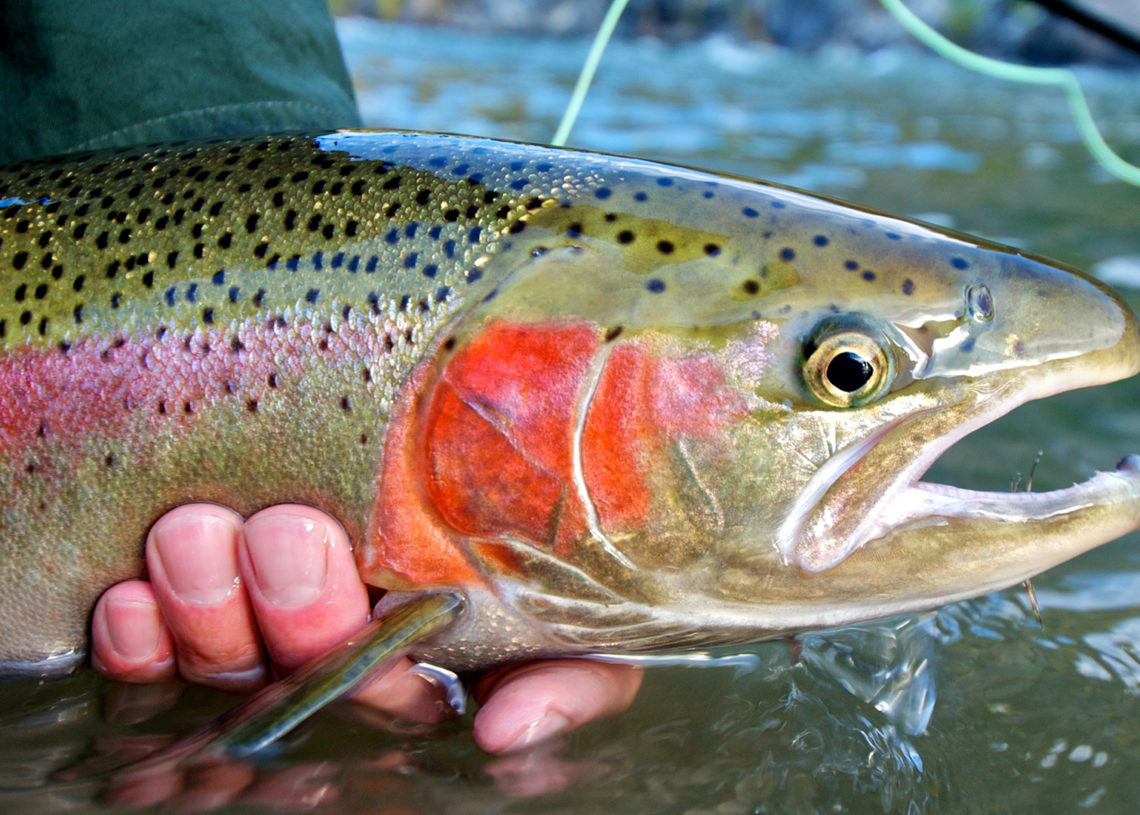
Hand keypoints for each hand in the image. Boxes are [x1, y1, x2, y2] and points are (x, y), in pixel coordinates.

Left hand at [90, 504, 641, 752]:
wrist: (472, 430)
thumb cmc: (527, 529)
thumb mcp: (583, 606)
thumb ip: (576, 680)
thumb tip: (503, 733)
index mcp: (422, 672)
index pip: (388, 695)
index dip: (370, 671)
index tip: (378, 611)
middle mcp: (335, 662)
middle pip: (296, 669)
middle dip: (289, 610)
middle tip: (291, 534)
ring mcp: (255, 641)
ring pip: (217, 658)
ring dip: (200, 601)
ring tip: (200, 533)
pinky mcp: (181, 618)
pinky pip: (142, 655)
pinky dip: (131, 633)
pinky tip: (129, 598)